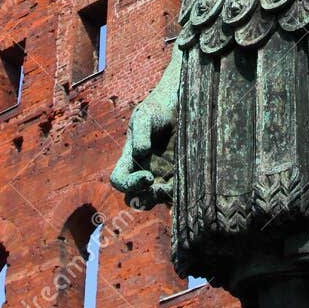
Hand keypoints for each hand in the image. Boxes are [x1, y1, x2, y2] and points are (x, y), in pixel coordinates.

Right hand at [109, 80, 175, 208]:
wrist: (178, 107)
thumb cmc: (157, 111)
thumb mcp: (145, 116)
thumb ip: (141, 134)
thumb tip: (140, 154)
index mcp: (128, 160)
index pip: (119, 181)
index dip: (129, 184)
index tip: (147, 176)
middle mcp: (142, 172)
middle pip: (135, 198)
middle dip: (146, 198)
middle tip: (160, 189)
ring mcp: (160, 177)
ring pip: (156, 200)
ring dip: (164, 199)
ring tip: (175, 187)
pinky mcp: (177, 177)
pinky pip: (174, 194)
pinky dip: (179, 195)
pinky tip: (188, 187)